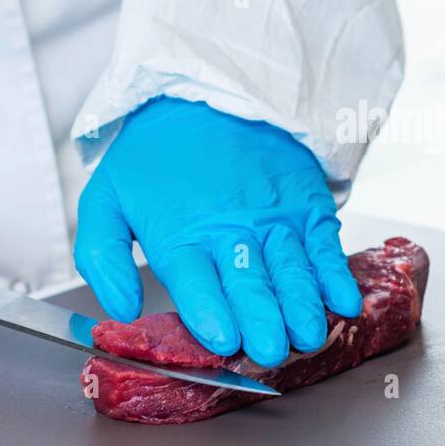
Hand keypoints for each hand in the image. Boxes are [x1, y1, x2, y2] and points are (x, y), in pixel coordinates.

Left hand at [74, 97, 361, 367]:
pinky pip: (324, 245)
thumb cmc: (153, 157)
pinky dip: (336, 275)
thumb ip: (102, 257)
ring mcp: (272, 217)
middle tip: (271, 353)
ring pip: (291, 269)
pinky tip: (342, 302)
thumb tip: (119, 309)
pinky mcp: (304, 205)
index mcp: (179, 233)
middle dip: (262, 321)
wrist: (204, 93)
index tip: (224, 340)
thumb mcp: (104, 200)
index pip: (196, 280)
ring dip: (302, 306)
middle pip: (249, 281)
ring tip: (308, 337)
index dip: (211, 311)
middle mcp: (230, 228)